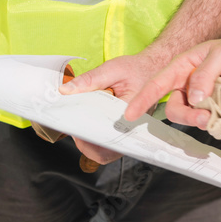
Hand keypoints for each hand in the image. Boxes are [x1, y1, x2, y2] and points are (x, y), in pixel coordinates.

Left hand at [58, 50, 169, 165]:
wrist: (154, 71)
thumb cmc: (137, 70)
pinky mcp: (126, 133)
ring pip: (107, 153)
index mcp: (132, 112)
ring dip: (90, 144)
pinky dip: (96, 141)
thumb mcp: (113, 68)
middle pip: (106, 151)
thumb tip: (66, 91)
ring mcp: (130, 133)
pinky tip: (88, 126)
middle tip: (74, 127)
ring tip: (80, 127)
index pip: (107, 133)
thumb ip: (90, 80)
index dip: (87, 135)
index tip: (74, 126)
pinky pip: (110, 147)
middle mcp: (133, 128)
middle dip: (85, 143)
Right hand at [123, 35, 220, 125]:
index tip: (130, 113)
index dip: (143, 99)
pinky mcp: (214, 109)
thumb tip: (194, 97)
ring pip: (191, 117)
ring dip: (202, 120)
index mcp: (182, 68)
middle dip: (187, 116)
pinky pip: (209, 120)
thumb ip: (206, 74)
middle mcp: (188, 85)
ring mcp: (201, 99)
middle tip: (205, 118)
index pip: (157, 84)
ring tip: (218, 115)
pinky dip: (216, 121)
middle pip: (175, 108)